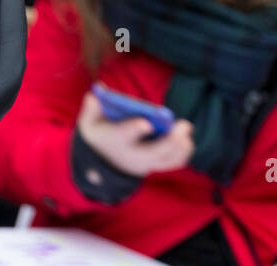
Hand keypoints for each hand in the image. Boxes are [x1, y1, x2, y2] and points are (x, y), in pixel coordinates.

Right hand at [77, 89, 194, 177]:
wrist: (106, 160)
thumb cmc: (100, 133)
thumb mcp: (89, 122)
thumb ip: (92, 107)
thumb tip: (99, 90)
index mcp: (116, 140)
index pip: (125, 135)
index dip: (135, 129)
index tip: (146, 123)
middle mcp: (133, 154)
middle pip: (155, 151)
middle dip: (171, 140)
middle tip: (184, 125)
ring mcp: (147, 162)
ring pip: (168, 159)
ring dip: (181, 146)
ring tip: (187, 129)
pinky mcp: (156, 165)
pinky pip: (174, 163)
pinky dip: (183, 153)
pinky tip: (187, 140)